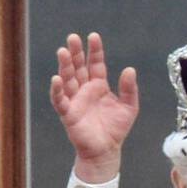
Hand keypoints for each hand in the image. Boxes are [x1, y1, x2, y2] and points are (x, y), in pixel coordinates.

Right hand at [50, 32, 138, 178]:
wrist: (107, 150)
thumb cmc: (116, 128)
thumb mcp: (129, 107)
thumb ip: (129, 89)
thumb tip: (130, 69)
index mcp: (99, 85)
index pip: (96, 63)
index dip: (95, 51)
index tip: (94, 36)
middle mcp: (85, 89)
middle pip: (78, 67)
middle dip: (76, 53)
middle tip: (73, 37)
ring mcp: (75, 100)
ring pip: (68, 79)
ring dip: (65, 66)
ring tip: (63, 51)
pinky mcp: (68, 113)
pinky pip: (60, 100)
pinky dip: (57, 90)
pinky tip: (56, 79)